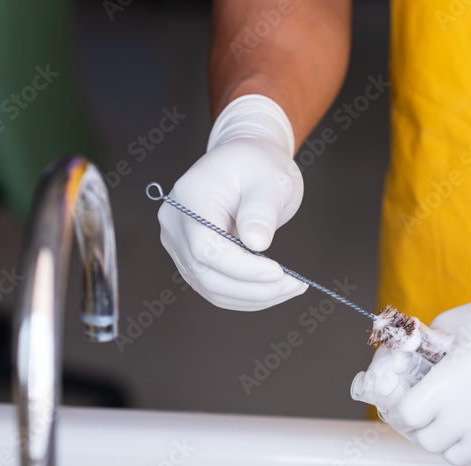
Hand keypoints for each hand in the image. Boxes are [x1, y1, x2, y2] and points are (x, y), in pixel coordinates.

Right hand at [158, 94, 306, 310]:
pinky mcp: (192, 259)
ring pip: (211, 288)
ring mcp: (180, 244)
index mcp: (190, 198)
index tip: (278, 272)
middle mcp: (176, 224)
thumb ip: (261, 210)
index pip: (207, 248)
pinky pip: (216, 287)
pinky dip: (246, 295)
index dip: (243, 268)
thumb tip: (256, 244)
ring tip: (290, 287)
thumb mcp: (268, 179)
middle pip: (207, 274)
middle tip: (294, 285)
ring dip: (254, 297)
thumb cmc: (256, 164)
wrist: (245, 165)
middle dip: (254, 289)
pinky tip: (273, 289)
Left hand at [351, 238, 470, 465]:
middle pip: (429, 440)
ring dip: (452, 441)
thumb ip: (428, 346)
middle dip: (426, 425)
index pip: (409, 414)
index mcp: (455, 378)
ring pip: (457, 456)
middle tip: (433, 413)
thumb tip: (408, 363)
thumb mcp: (457, 322)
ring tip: (459, 423)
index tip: (411, 400)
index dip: (406, 406)